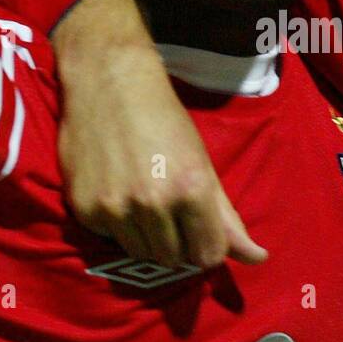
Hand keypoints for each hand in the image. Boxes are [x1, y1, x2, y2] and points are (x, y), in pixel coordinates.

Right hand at [53, 0, 268, 269]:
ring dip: (147, 238)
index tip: (199, 231)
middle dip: (176, 243)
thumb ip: (227, 217)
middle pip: (173, 259)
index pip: (208, 255)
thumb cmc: (163, 120)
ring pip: (141, 253)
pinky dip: (117, 224)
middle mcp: (153, 202)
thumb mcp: (202, 163)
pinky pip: (110, 238)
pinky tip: (117, 191)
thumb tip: (257, 258)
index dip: (206, 246)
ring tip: (144, 200)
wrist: (107, 82)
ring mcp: (115, 208)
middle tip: (169, 209)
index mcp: (191, 189)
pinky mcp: (85, 209)